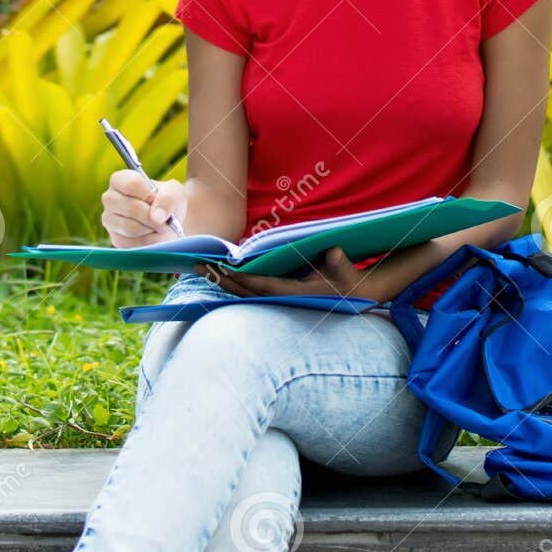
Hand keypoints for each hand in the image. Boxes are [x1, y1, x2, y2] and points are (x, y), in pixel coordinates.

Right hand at [102, 170, 186, 248]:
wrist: (167, 220)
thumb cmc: (167, 201)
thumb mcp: (174, 192)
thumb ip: (168, 198)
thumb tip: (156, 217)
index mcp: (120, 180)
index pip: (130, 184)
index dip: (148, 194)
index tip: (157, 200)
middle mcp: (110, 198)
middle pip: (130, 208)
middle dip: (152, 216)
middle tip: (166, 220)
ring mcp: (110, 220)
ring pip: (131, 227)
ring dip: (152, 230)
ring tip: (162, 228)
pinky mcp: (116, 239)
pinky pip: (133, 243)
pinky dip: (150, 241)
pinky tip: (155, 236)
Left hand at [194, 246, 371, 298]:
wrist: (355, 294)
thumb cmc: (349, 280)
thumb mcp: (347, 270)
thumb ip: (341, 262)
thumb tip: (334, 252)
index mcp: (296, 293)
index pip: (263, 286)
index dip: (242, 279)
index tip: (223, 269)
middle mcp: (283, 299)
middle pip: (245, 291)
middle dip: (221, 279)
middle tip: (196, 265)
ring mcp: (279, 299)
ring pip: (243, 293)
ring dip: (222, 282)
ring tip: (200, 268)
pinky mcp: (278, 296)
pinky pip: (249, 292)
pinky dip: (232, 284)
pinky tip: (217, 275)